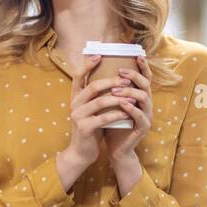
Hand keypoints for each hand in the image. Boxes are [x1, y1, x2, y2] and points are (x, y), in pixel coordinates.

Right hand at [56, 55, 132, 189]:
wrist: (81, 152)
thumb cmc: (90, 128)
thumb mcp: (90, 109)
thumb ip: (95, 96)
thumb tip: (111, 78)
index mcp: (75, 97)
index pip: (78, 76)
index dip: (88, 65)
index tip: (99, 54)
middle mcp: (74, 104)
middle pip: (93, 87)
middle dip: (111, 82)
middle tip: (126, 80)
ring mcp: (78, 116)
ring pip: (100, 102)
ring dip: (118, 99)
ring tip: (132, 97)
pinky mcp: (85, 128)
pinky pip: (104, 118)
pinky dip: (118, 115)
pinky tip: (128, 113)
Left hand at [103, 55, 152, 162]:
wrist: (116, 148)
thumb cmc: (112, 124)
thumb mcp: (110, 104)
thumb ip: (110, 89)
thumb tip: (98, 69)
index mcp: (139, 97)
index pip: (145, 78)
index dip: (143, 67)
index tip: (137, 56)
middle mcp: (146, 104)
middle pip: (146, 85)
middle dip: (134, 76)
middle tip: (120, 72)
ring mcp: (147, 116)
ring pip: (144, 98)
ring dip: (130, 91)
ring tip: (115, 89)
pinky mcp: (143, 128)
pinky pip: (140, 115)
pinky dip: (131, 108)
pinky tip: (122, 104)